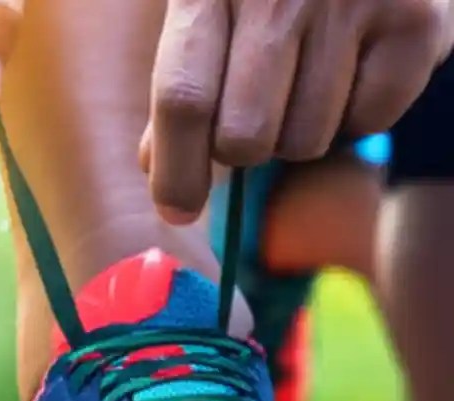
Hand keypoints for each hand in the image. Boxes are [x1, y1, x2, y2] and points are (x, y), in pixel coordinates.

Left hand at [142, 0, 453, 223]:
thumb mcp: (212, 12)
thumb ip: (184, 82)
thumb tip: (153, 165)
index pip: (184, 98)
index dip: (176, 170)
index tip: (177, 210)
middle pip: (244, 136)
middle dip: (241, 151)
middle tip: (254, 116)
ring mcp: (351, 1)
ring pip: (306, 140)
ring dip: (298, 134)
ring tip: (306, 80)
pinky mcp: (415, 19)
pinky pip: (370, 121)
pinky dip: (358, 115)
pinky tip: (353, 68)